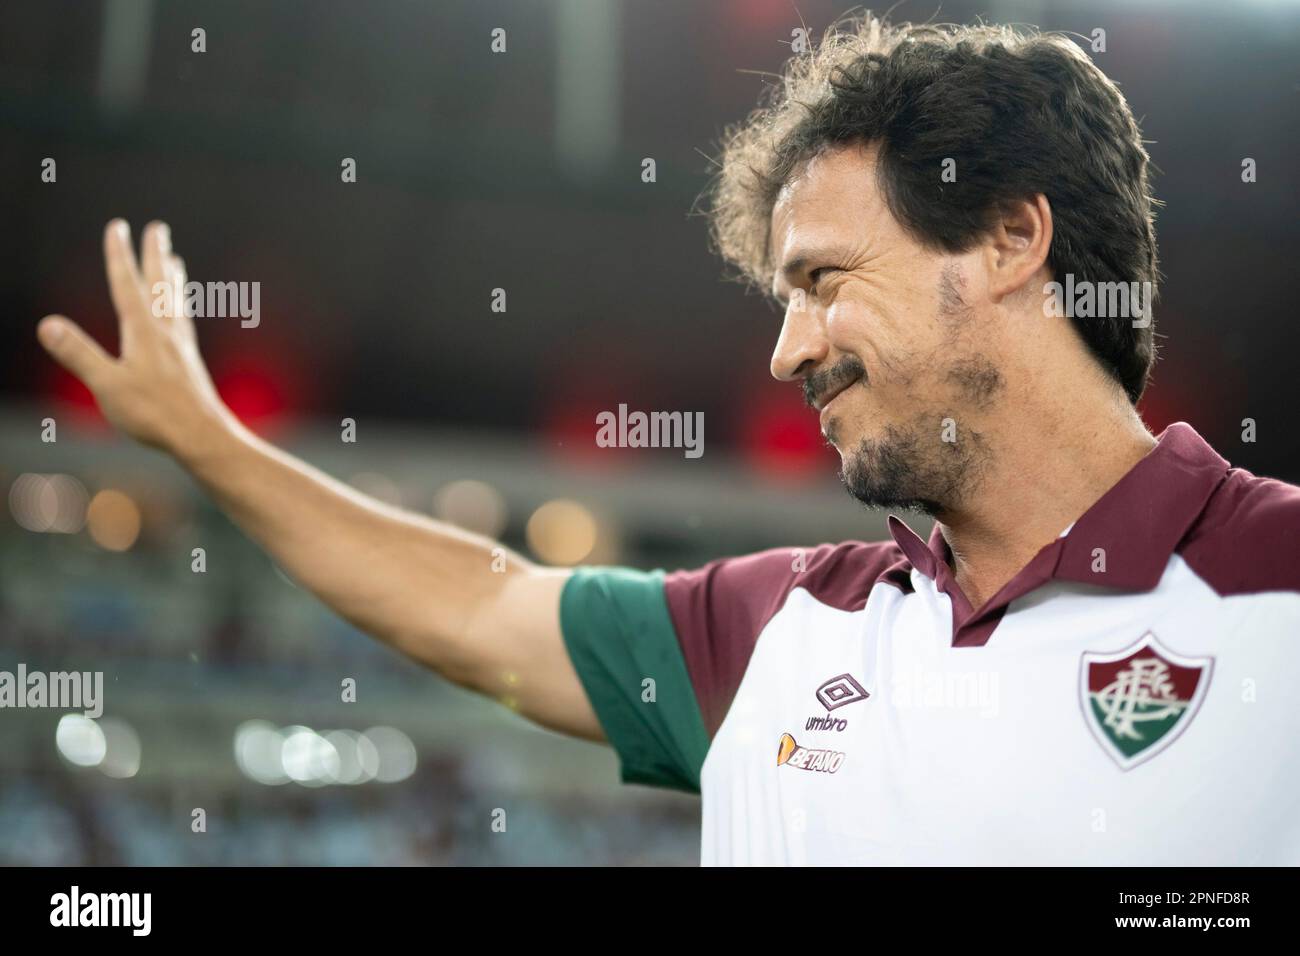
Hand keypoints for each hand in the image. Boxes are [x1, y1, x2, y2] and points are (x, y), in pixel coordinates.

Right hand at [37, 220, 232, 457]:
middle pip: (161, 285)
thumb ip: (78, 355)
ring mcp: (182, 348)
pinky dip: (181, 309)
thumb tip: (47, 325)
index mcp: (144, 332)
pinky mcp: (190, 364)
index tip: (118, 227)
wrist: (203, 436)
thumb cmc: (155, 414)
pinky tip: (180, 316)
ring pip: (176, 302)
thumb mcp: (108, 385)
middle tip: (158, 228)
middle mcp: (167, 333)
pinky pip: (184, 325)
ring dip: (173, 278)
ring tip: (175, 260)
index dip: (120, 255)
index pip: (127, 285)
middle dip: (155, 255)